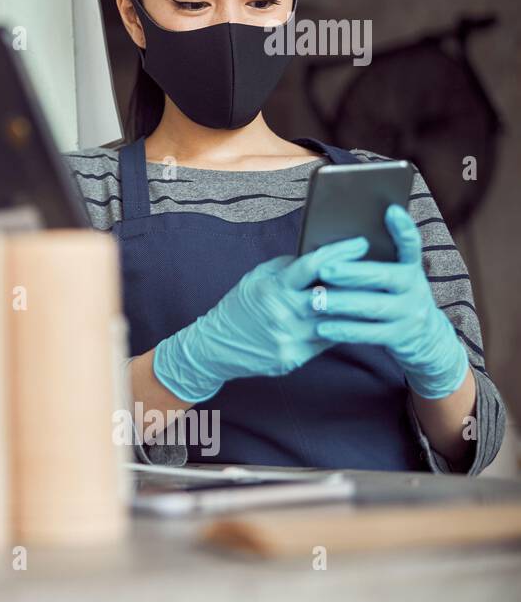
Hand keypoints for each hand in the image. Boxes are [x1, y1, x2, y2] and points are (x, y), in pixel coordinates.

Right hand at [154, 236, 370, 403]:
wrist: (216, 347)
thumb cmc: (239, 307)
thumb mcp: (256, 280)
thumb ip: (286, 268)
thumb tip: (319, 255)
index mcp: (272, 288)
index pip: (312, 265)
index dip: (339, 252)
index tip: (361, 243)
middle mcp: (282, 313)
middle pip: (332, 295)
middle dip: (360, 281)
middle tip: (385, 269)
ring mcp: (289, 338)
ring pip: (336, 321)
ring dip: (358, 308)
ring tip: (378, 295)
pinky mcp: (294, 358)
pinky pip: (327, 341)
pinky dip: (342, 329)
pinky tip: (357, 321)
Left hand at [314, 205, 467, 399]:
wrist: (424, 337)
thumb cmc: (393, 296)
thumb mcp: (394, 276)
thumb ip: (376, 260)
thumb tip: (335, 241)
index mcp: (411, 267)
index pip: (411, 245)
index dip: (404, 229)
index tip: (391, 211)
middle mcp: (415, 288)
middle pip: (384, 276)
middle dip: (353, 272)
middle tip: (325, 269)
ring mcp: (409, 314)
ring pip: (374, 307)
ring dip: (343, 303)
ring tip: (316, 300)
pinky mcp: (399, 337)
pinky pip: (369, 334)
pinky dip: (345, 330)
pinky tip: (322, 328)